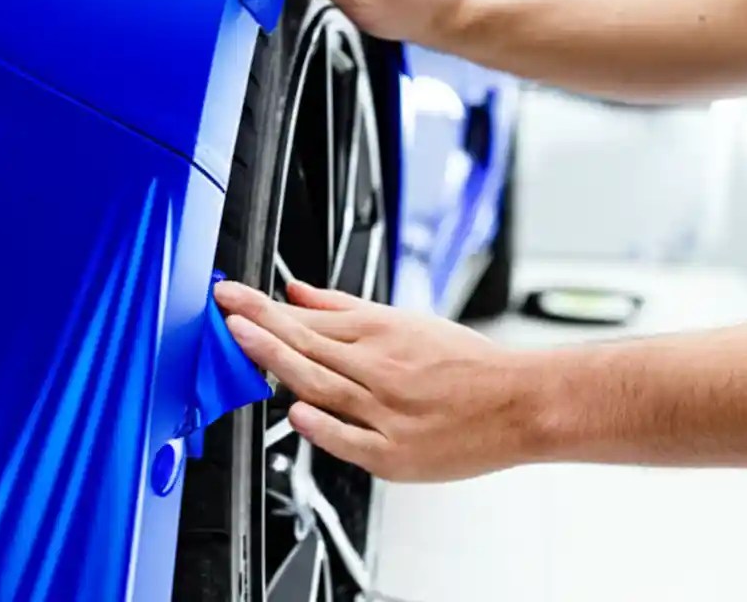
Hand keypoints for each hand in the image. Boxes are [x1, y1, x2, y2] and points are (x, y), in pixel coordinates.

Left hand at [213, 279, 550, 481]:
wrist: (521, 402)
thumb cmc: (466, 364)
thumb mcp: (405, 322)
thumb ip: (343, 309)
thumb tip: (295, 291)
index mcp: (382, 334)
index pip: (308, 318)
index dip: (264, 307)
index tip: (231, 297)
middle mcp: (380, 370)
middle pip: (310, 346)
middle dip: (261, 326)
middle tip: (225, 311)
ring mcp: (387, 414)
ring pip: (324, 385)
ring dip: (279, 361)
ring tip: (243, 343)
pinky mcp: (396, 455)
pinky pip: (352, 441)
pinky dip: (324, 427)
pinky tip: (297, 413)